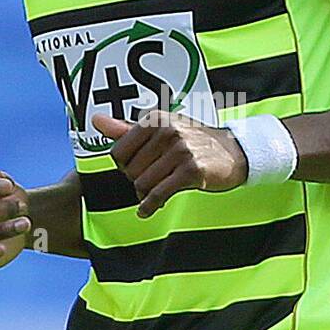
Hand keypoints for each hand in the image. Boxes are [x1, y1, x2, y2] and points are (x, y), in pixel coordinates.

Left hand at [91, 110, 247, 217]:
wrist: (234, 153)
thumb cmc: (193, 141)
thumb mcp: (161, 129)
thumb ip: (126, 129)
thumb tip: (95, 121)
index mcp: (155, 119)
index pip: (118, 151)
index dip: (123, 166)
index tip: (135, 169)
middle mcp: (167, 131)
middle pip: (130, 170)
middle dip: (137, 181)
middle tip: (151, 182)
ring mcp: (180, 151)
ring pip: (142, 183)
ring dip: (145, 194)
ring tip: (155, 192)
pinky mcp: (191, 171)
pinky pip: (158, 194)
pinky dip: (149, 205)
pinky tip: (147, 210)